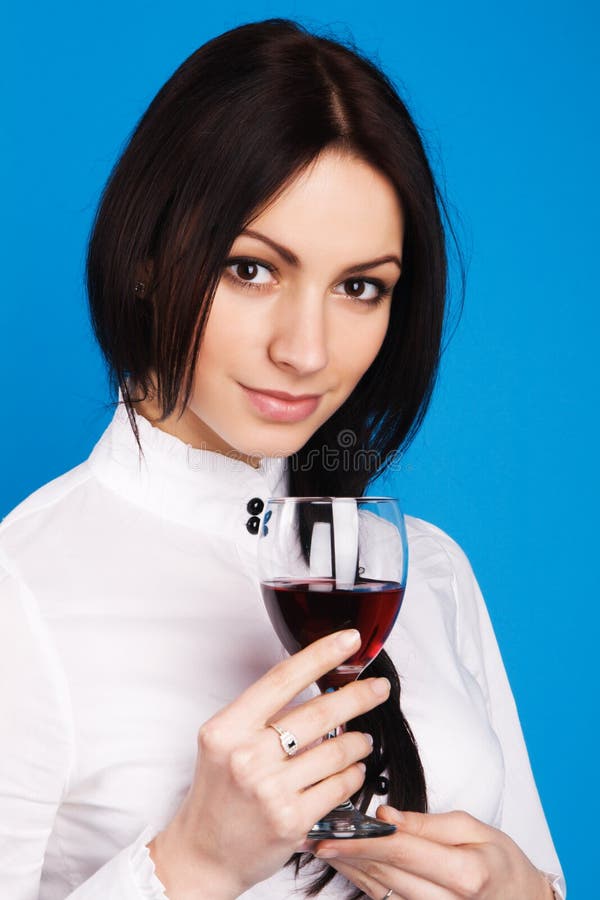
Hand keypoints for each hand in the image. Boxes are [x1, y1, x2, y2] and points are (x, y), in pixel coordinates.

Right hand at [147, 629, 390, 899]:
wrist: (203, 853)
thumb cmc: (218, 793)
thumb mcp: (225, 742)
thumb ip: (262, 715)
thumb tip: (316, 682)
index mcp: (227, 729)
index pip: (283, 678)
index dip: (321, 654)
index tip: (348, 640)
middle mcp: (247, 756)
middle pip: (319, 712)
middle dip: (358, 696)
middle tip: (378, 688)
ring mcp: (270, 790)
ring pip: (336, 750)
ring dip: (359, 741)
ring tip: (363, 739)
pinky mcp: (292, 820)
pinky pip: (339, 786)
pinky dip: (353, 774)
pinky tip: (352, 770)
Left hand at [315, 805, 554, 898]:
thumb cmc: (502, 862)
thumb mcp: (475, 829)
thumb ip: (428, 824)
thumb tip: (387, 816)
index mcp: (464, 872)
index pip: (401, 852)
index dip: (362, 842)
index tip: (332, 835)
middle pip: (385, 874)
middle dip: (347, 856)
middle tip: (314, 838)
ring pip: (381, 891)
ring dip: (349, 870)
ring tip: (323, 849)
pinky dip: (365, 883)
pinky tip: (348, 866)